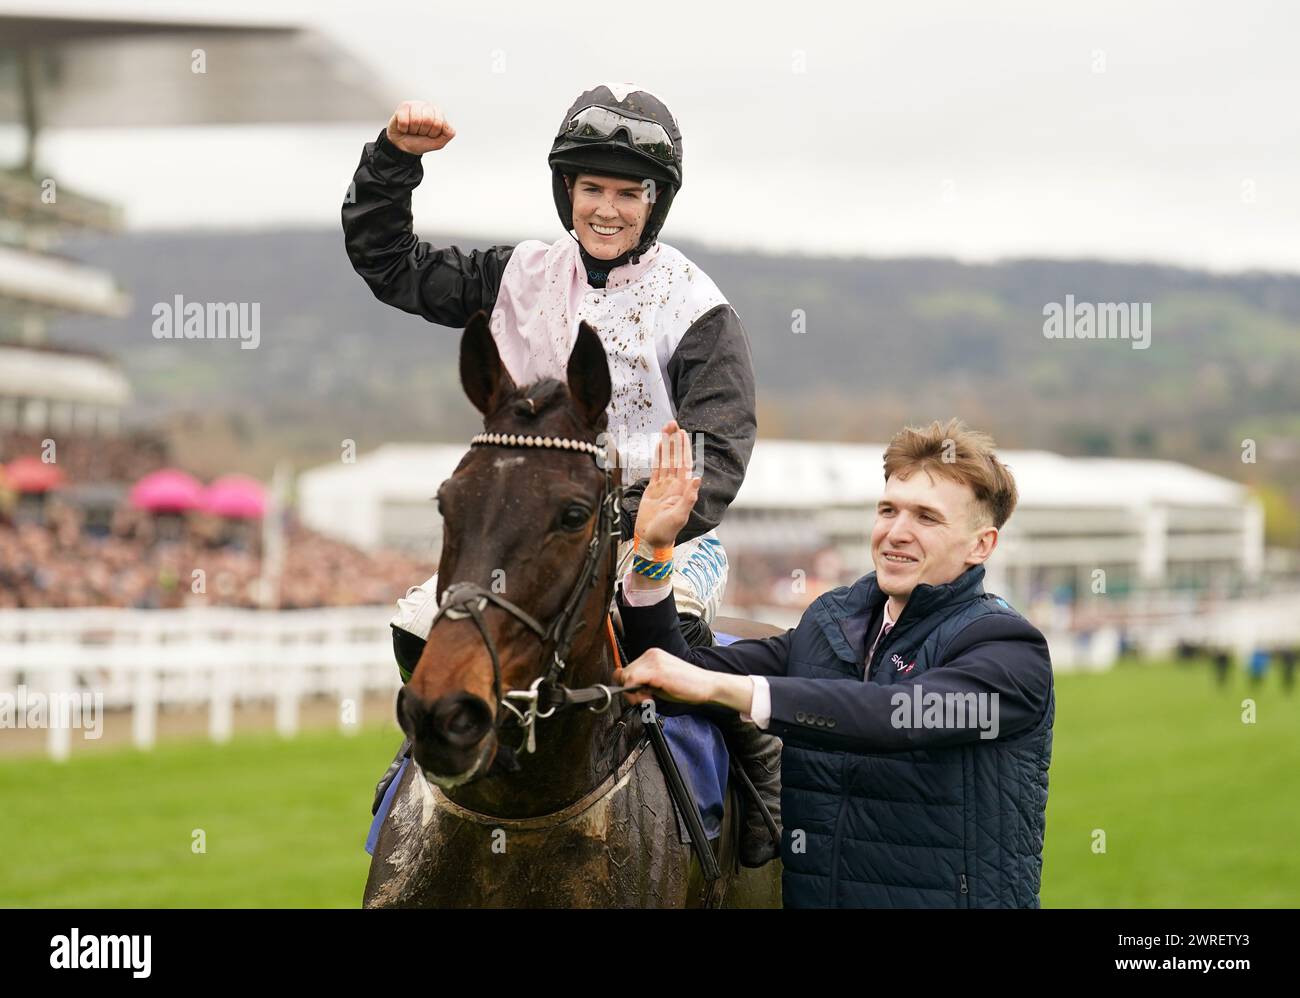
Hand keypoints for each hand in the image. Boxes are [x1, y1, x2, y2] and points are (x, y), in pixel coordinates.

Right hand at [386, 100, 456, 154]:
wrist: (404, 146)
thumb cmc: (421, 142)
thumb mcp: (439, 142)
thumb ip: (448, 133)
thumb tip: (446, 123)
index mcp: (438, 112)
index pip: (438, 123)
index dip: (433, 133)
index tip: (429, 134)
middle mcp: (427, 106)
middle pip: (427, 120)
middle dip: (423, 131)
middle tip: (420, 132)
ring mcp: (414, 105)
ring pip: (415, 120)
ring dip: (413, 130)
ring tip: (413, 129)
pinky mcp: (402, 107)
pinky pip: (404, 121)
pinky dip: (403, 128)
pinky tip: (405, 127)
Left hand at [615, 649, 716, 704]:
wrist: (707, 686)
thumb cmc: (687, 687)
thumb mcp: (659, 684)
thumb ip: (642, 682)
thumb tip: (624, 684)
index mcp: (652, 656)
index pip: (627, 669)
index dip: (628, 686)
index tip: (639, 696)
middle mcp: (651, 654)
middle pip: (624, 673)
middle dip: (630, 690)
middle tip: (645, 699)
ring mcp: (654, 661)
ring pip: (626, 677)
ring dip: (633, 693)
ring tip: (649, 699)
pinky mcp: (657, 670)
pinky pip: (633, 681)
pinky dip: (636, 694)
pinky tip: (649, 699)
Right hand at [633, 421, 700, 547]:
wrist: (651, 541)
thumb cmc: (666, 532)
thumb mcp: (679, 516)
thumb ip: (688, 498)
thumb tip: (697, 478)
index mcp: (682, 489)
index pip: (683, 463)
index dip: (683, 448)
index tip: (683, 433)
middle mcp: (674, 484)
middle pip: (674, 457)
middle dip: (675, 440)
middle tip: (673, 423)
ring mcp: (663, 486)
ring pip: (665, 460)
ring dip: (666, 445)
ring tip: (666, 428)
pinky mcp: (653, 489)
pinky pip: (655, 469)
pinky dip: (657, 456)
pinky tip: (659, 445)